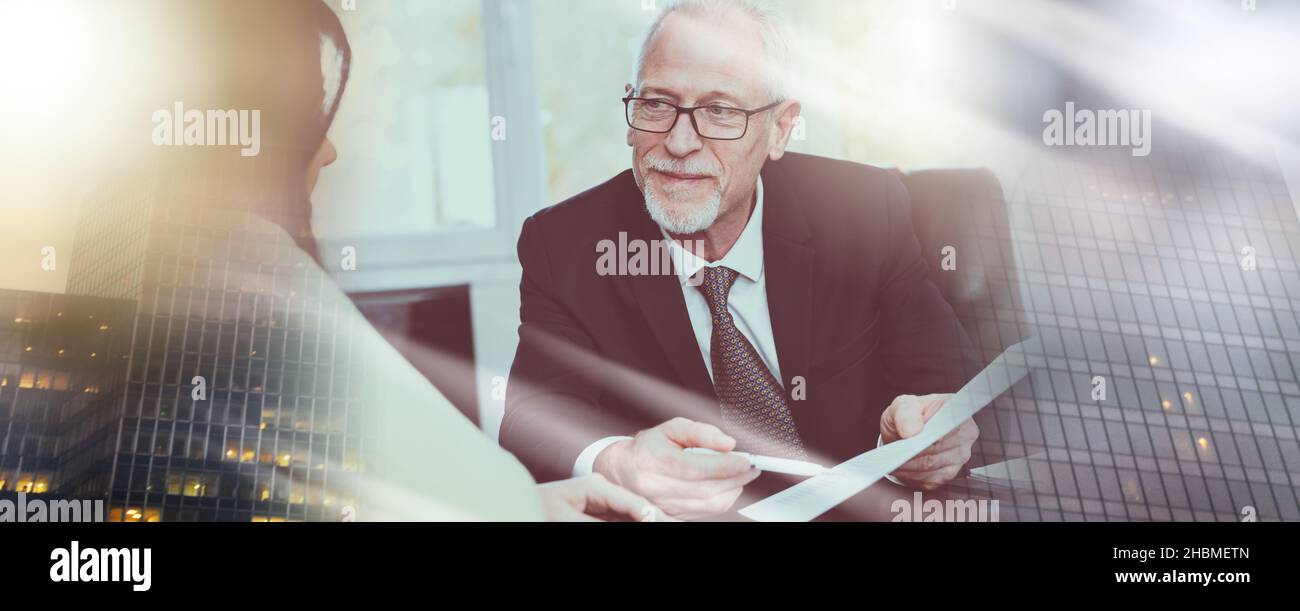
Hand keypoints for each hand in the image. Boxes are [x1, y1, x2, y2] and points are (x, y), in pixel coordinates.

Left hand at [538, 474, 673, 521]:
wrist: (515, 504)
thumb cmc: (534, 507)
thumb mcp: (564, 517)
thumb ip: (595, 524)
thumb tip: (634, 521)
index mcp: (595, 486)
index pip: (634, 503)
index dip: (655, 517)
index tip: (672, 523)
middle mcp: (602, 493)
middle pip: (638, 510)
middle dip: (657, 519)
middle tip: (681, 524)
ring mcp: (602, 506)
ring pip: (633, 518)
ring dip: (649, 521)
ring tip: (674, 522)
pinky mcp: (599, 516)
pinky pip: (623, 520)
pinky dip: (636, 522)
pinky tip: (650, 524)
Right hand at [594, 417, 760, 519]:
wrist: (623, 471)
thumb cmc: (650, 447)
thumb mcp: (672, 428)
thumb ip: (701, 432)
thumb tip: (728, 444)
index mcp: (656, 461)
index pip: (695, 468)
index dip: (725, 466)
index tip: (746, 460)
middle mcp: (658, 488)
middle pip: (706, 489)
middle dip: (735, 478)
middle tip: (752, 466)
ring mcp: (665, 506)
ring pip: (709, 504)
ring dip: (732, 489)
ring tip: (741, 474)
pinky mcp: (673, 516)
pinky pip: (706, 512)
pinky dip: (722, 499)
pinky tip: (726, 485)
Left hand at [880, 394, 978, 490]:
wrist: (907, 431)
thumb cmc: (909, 416)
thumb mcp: (902, 405)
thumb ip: (905, 412)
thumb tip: (910, 430)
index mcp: (957, 411)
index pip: (948, 425)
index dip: (929, 434)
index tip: (910, 438)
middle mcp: (964, 434)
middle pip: (937, 448)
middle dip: (912, 451)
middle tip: (893, 452)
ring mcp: (959, 456)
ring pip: (931, 466)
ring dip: (908, 466)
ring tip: (892, 459)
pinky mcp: (949, 473)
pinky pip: (929, 479)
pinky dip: (911, 476)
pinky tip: (900, 468)